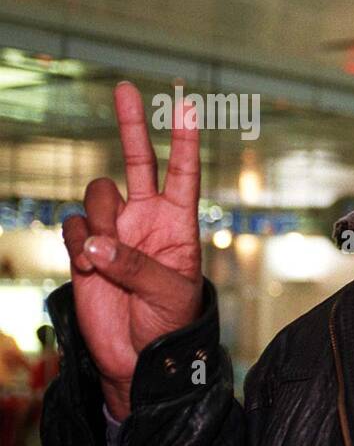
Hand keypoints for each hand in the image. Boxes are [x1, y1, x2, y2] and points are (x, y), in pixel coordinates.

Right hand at [61, 82, 203, 419]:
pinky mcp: (84, 249)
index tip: (188, 106)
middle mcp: (146, 219)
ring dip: (101, 220)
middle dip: (132, 125)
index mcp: (178, 224)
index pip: (183, 174)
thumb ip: (134, 265)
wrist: (137, 356)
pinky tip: (91, 267)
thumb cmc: (169, 322)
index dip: (185, 141)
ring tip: (109, 257)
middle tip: (128, 89)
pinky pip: (73, 227)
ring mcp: (113, 231)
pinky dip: (79, 243)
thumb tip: (96, 244)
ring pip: (98, 195)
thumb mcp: (167, 293)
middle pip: (138, 161)